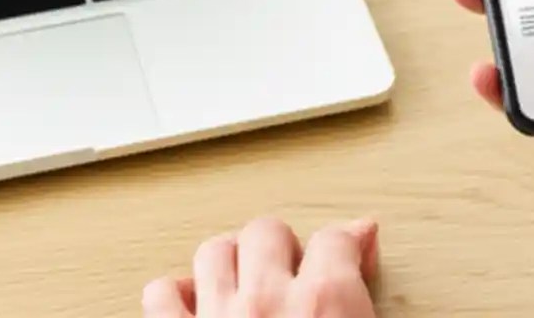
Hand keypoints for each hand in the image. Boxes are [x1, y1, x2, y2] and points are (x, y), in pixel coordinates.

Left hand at [142, 218, 379, 317]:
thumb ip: (372, 300)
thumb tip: (373, 250)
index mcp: (325, 302)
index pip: (337, 239)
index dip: (350, 244)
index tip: (355, 253)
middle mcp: (266, 302)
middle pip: (269, 230)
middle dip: (285, 246)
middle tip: (298, 270)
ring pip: (214, 252)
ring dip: (233, 260)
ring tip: (248, 276)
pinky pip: (160, 297)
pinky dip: (176, 293)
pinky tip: (195, 300)